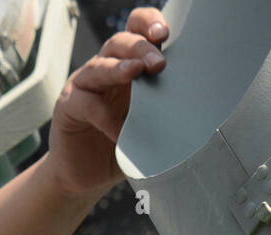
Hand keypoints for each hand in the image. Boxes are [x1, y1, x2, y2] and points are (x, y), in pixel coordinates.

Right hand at [46, 8, 169, 195]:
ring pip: (100, 66)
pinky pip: (85, 103)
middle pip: (120, 43)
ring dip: (119, 67)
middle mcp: (106, 69)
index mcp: (129, 66)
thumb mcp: (149, 125)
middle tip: (159, 63)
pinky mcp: (69, 106)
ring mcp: (85, 85)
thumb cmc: (121, 146)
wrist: (87, 174)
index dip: (147, 24)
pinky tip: (119, 132)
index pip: (136, 31)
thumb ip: (166, 112)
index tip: (165, 32)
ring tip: (136, 71)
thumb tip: (201, 114)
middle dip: (140, 47)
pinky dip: (103, 116)